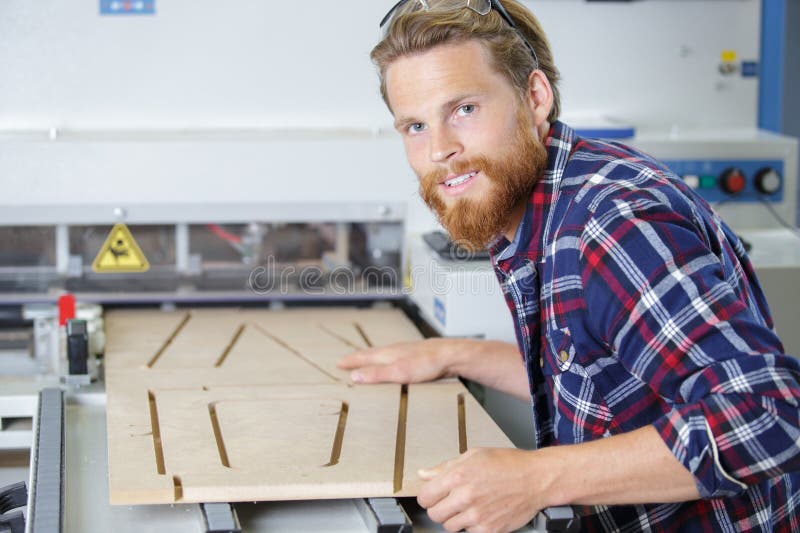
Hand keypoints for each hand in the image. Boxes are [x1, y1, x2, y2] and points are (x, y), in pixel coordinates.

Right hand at [336, 338, 457, 383]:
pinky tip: (394, 364)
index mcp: (388, 354)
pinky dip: (388, 361)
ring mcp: (406, 352)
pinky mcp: (417, 356)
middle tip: (348, 361)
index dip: (351, 361)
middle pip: (372, 354)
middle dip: (359, 358)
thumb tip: (354, 376)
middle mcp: (395, 350)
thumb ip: (376, 374)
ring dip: (373, 359)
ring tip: (367, 362)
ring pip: (384, 354)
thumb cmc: (427, 363)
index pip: (363, 357)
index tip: (338, 363)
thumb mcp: (398, 372)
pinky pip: (396, 358)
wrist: (452, 356)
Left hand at [417, 448, 548, 532]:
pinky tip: (479, 514)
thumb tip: (424, 474)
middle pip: (435, 514)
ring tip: (467, 507)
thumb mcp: (474, 456)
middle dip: (439, 508)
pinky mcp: (489, 529)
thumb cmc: (508, 464)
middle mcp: (465, 497)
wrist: (536, 479)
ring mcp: (477, 515)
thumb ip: (446, 467)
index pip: (426, 496)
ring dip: (454, 518)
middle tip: (450, 501)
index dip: (428, 496)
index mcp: (458, 475)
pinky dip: (470, 527)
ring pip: (449, 526)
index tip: (433, 495)